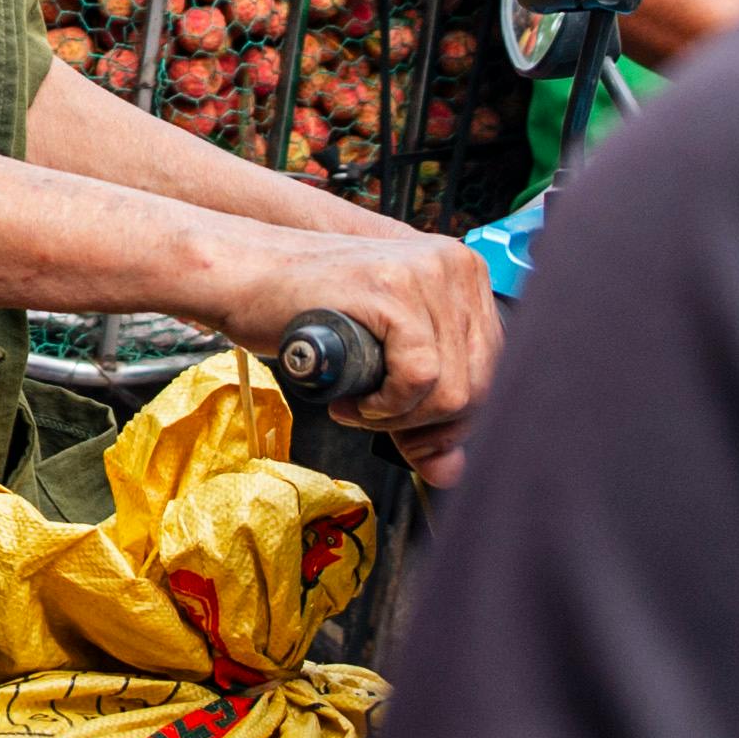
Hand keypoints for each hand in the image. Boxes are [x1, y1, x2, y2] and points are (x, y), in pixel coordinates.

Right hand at [218, 226, 496, 482]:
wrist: (242, 275)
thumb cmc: (303, 309)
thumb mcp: (380, 361)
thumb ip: (421, 411)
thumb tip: (451, 472)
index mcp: (462, 272)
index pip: (496, 370)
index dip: (457, 420)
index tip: (419, 439)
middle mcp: (454, 265)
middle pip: (480, 385)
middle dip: (428, 425)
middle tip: (379, 421)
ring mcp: (426, 273)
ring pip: (454, 388)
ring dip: (400, 418)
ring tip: (359, 406)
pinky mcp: (393, 290)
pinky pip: (420, 377)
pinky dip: (385, 406)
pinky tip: (353, 398)